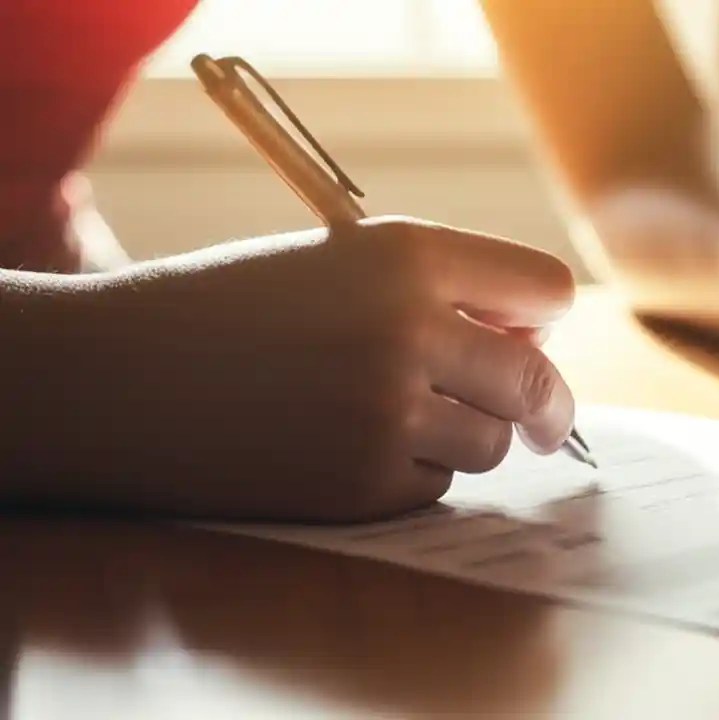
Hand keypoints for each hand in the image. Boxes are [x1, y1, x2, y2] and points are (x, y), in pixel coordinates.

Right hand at [9, 217, 575, 520]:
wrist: (121, 378)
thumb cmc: (234, 308)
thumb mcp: (341, 262)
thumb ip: (441, 292)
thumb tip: (536, 346)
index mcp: (409, 254)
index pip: (546, 290)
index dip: (542, 318)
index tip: (532, 339)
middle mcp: (411, 331)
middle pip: (537, 381)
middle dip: (548, 405)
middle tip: (550, 421)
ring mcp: (389, 415)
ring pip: (491, 443)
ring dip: (465, 436)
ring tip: (393, 414)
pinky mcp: (362, 484)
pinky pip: (434, 486)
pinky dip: (410, 473)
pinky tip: (346, 447)